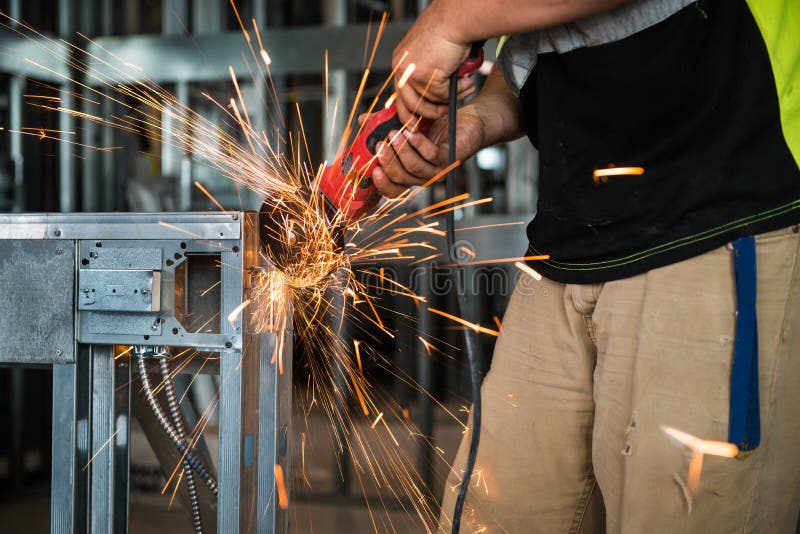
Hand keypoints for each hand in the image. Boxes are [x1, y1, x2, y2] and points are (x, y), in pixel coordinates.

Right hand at [370, 105, 485, 197]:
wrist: (469, 119)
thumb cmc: (438, 124)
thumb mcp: (406, 123)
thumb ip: (384, 124)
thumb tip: (362, 121)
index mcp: (411, 173)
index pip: (393, 189)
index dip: (382, 184)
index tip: (372, 170)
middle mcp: (424, 176)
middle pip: (401, 179)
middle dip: (388, 161)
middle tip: (380, 144)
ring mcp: (437, 170)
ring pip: (414, 168)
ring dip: (401, 151)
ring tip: (394, 133)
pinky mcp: (449, 158)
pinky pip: (430, 155)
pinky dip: (418, 143)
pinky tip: (412, 132)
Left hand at [392, 2, 474, 122]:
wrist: (456, 18)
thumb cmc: (448, 30)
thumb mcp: (429, 55)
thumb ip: (426, 73)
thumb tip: (433, 96)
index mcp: (401, 62)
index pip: (400, 94)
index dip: (408, 111)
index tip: (415, 124)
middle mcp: (402, 68)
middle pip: (410, 104)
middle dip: (431, 113)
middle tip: (446, 111)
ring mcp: (412, 72)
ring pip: (429, 102)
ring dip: (449, 101)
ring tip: (465, 89)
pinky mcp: (424, 76)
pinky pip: (442, 95)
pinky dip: (459, 91)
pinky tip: (467, 81)